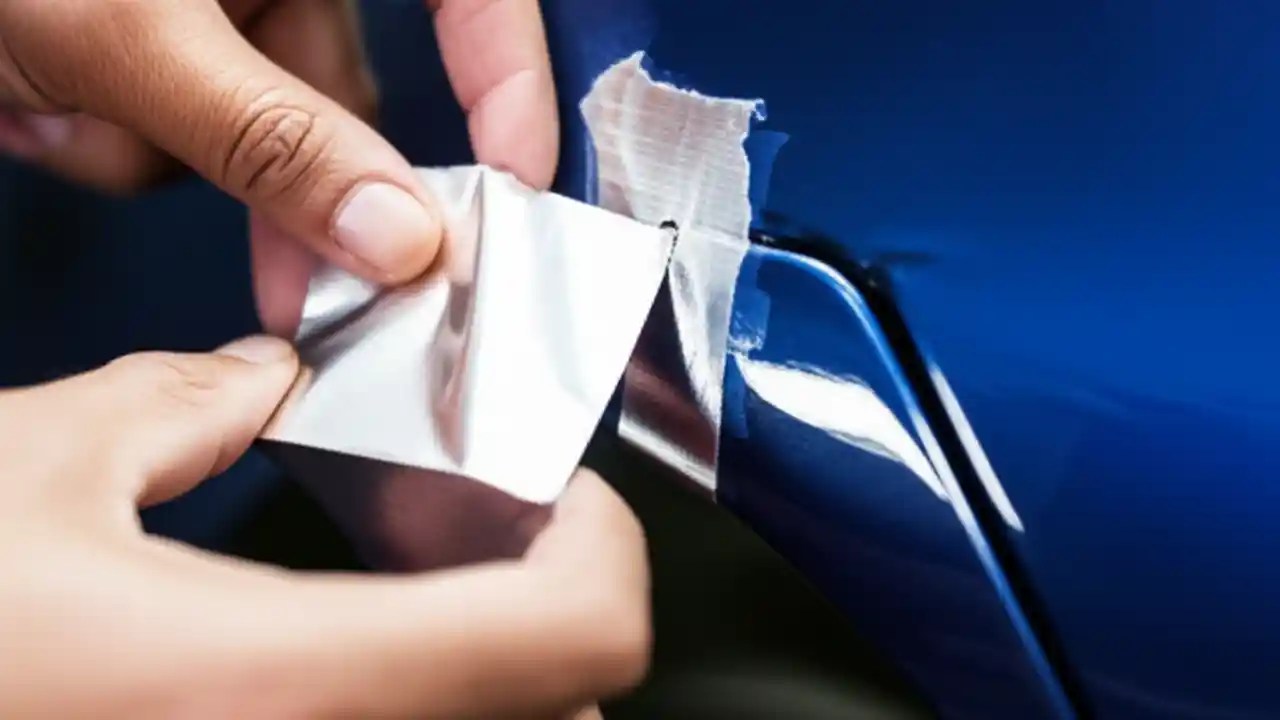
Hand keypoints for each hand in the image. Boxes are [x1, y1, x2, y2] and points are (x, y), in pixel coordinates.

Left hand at [0, 0, 558, 335]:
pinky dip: (110, 138)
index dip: (509, 81)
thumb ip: (272, 137)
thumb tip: (400, 234)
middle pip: (346, 87)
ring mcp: (203, 0)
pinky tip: (35, 98)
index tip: (515, 194)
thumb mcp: (128, 29)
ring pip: (250, 127)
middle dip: (303, 187)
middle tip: (318, 294)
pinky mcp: (146, 42)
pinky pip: (175, 127)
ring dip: (165, 154)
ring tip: (52, 100)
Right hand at [0, 337, 647, 718]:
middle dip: (537, 612)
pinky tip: (315, 664)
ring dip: (487, 672)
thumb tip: (247, 381)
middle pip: (556, 712)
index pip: (575, 640)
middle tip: (478, 542)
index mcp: (281, 689)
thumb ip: (169, 405)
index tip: (556, 501)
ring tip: (405, 597)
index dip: (599, 552)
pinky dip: (416, 703)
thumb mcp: (22, 475)